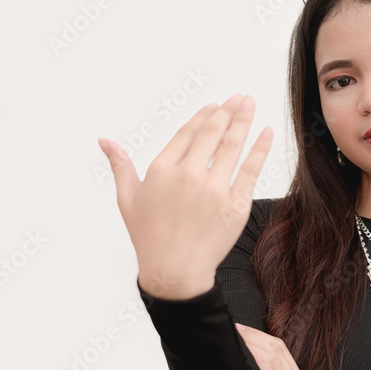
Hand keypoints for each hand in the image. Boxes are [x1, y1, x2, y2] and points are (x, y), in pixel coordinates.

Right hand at [99, 93, 273, 299]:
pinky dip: (260, 148)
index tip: (215, 106)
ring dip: (243, 120)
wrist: (174, 272)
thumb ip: (120, 166)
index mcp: (162, 170)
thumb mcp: (127, 200)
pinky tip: (266, 132)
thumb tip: (104, 141)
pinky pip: (251, 170)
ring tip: (250, 104)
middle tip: (239, 97)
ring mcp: (213, 189)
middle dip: (228, 111)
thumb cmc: (149, 237)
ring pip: (232, 146)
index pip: (187, 133)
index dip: (203, 117)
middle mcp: (188, 175)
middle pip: (212, 134)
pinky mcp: (234, 204)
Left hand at [236, 323, 309, 369]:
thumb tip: (242, 355)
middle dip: (255, 338)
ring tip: (239, 341)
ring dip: (256, 349)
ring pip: (277, 365)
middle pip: (278, 353)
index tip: (239, 329)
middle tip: (234, 331)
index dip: (259, 335)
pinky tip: (254, 361)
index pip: (280, 349)